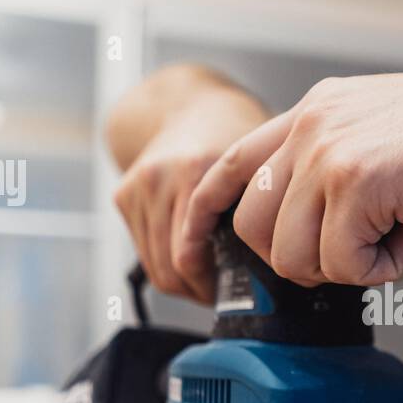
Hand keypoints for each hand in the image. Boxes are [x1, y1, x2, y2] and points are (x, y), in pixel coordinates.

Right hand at [113, 86, 267, 300]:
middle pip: (170, 268)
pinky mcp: (123, 196)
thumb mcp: (258, 164)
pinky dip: (166, 265)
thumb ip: (262, 209)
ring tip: (212, 282)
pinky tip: (193, 260)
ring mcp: (137, 188)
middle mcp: (159, 178)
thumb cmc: (233, 138)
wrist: (191, 106)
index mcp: (196, 170)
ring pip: (155, 268)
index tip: (237, 295)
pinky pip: (144, 252)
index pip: (189, 255)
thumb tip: (279, 263)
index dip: (213, 286)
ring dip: (184, 284)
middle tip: (228, 296)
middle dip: (200, 291)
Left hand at [181, 59, 402, 285]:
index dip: (203, 218)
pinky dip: (381, 269)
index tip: (196, 258)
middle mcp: (312, 122)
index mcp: (315, 110)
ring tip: (398, 233)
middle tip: (362, 247)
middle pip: (252, 227)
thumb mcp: (389, 142)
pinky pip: (340, 265)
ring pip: (292, 255)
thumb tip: (306, 238)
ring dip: (347, 265)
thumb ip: (337, 174)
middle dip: (302, 259)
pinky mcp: (358, 180)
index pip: (228, 167)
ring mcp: (329, 149)